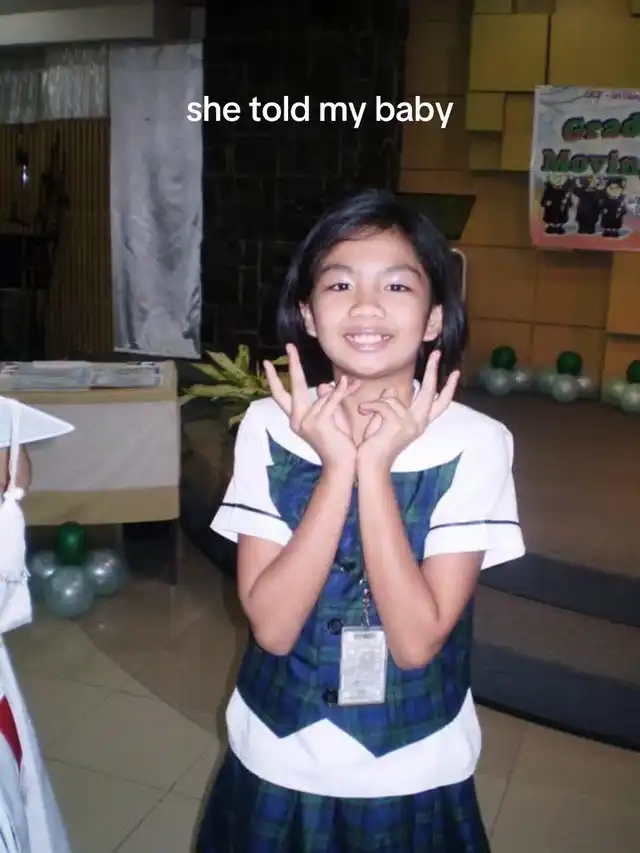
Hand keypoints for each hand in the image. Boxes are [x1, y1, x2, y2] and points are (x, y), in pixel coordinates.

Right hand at [263, 344, 359, 467]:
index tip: (268, 363)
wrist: (343, 465)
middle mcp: (297, 420)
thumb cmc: (338, 442)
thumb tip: (323, 385)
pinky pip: (331, 401)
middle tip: (289, 346)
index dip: (274, 378)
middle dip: (292, 365)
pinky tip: (349, 383)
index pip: (281, 395)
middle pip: (293, 387)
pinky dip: (341, 391)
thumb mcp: (332, 417)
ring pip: (322, 395)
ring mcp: (306, 422)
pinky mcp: (319, 423)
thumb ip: (326, 400)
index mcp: (296, 418)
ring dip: (340, 389)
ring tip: (354, 384)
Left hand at [356, 350, 459, 468]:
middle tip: (437, 353)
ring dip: (376, 403)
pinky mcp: (398, 425)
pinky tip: (362, 411)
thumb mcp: (386, 420)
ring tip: (365, 411)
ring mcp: (411, 424)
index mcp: (420, 422)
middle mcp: (419, 423)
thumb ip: (392, 405)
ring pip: (394, 399)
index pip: (440, 403)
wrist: (371, 464)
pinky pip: (382, 405)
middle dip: (433, 371)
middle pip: (430, 391)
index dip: (449, 388)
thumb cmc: (376, 443)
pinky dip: (369, 406)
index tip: (456, 372)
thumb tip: (392, 391)